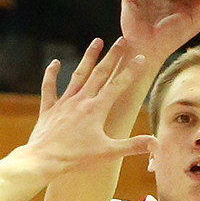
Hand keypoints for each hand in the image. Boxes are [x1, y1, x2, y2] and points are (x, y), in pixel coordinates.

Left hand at [19, 37, 155, 175]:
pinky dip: (51, 74)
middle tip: (121, 40)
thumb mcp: (108, 153)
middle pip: (100, 73)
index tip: (141, 58)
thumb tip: (156, 143)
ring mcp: (64, 103)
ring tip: (97, 41)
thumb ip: (133, 146)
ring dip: (88, 57)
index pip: (118, 85)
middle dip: (112, 56)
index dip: (131, 71)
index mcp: (97, 109)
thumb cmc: (76, 158)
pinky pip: (49, 87)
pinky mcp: (49, 109)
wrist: (43, 160)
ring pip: (78, 74)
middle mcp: (81, 100)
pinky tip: (55, 63)